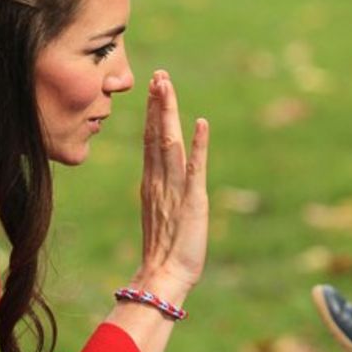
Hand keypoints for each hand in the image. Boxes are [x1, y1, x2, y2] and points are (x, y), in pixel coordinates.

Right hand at [136, 70, 208, 288]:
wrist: (163, 277)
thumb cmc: (162, 254)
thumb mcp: (160, 217)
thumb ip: (160, 197)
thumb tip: (159, 186)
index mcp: (152, 184)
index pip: (151, 140)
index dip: (153, 113)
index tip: (154, 88)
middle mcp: (159, 181)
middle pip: (156, 134)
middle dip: (158, 103)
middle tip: (159, 75)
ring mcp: (174, 189)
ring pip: (169, 142)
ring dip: (169, 113)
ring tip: (166, 86)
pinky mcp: (192, 200)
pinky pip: (195, 167)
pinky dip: (199, 145)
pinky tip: (200, 123)